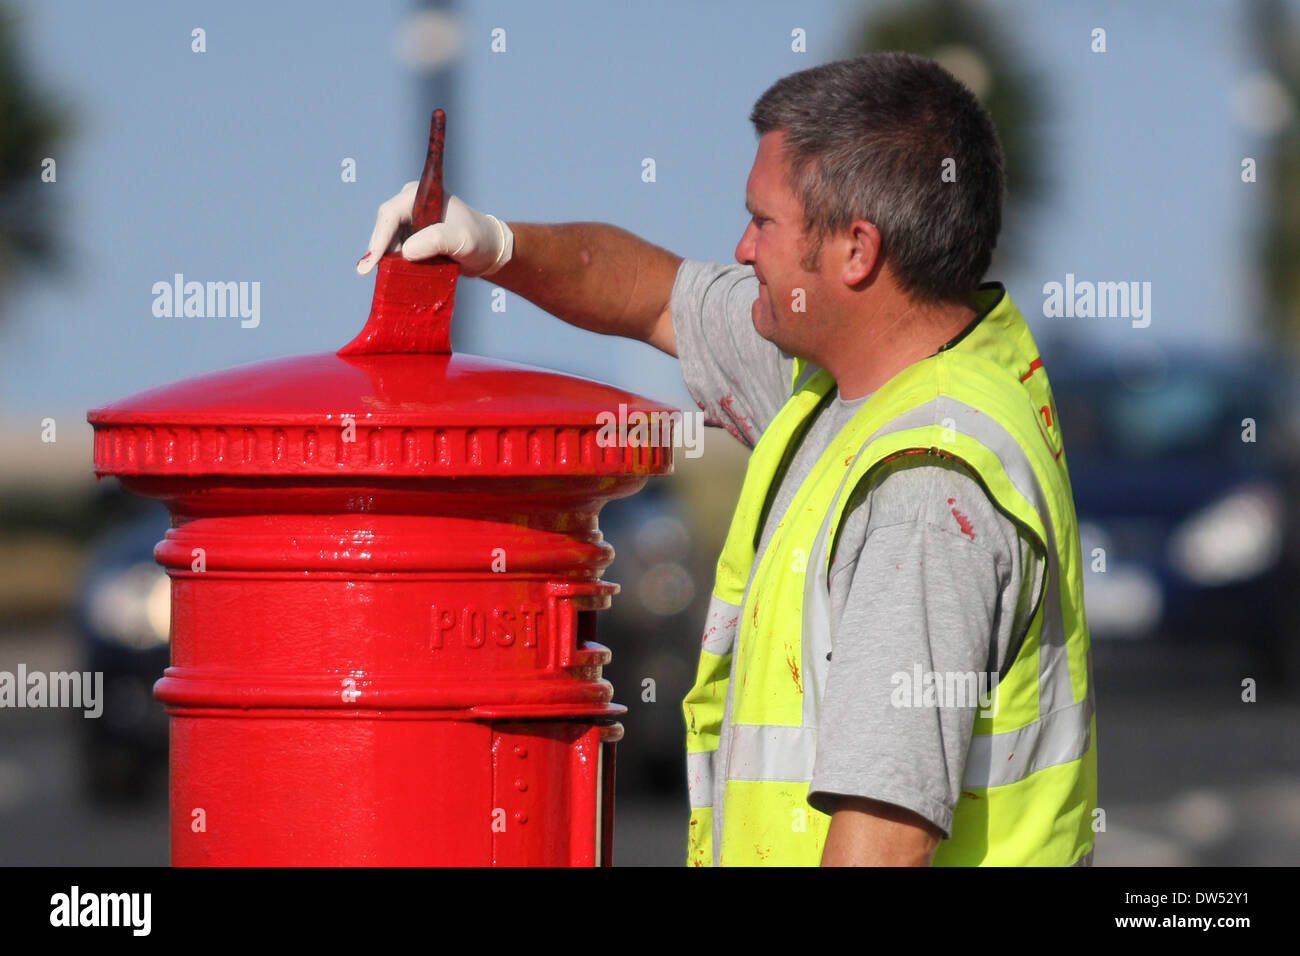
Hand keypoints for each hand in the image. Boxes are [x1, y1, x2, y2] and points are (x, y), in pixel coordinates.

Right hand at [356, 182, 513, 277]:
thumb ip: (436, 241)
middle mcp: (410, 204)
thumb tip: (407, 251)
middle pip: (384, 228)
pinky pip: (396, 250)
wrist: (488, 250)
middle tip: (372, 274)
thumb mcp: (461, 239)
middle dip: (379, 252)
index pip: (390, 214)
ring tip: (394, 278)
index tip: (370, 263)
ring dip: (388, 260)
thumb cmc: (478, 240)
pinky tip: (397, 276)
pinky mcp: (411, 236)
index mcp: (420, 195)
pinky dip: (395, 263)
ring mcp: (409, 221)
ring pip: (388, 242)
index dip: (378, 239)